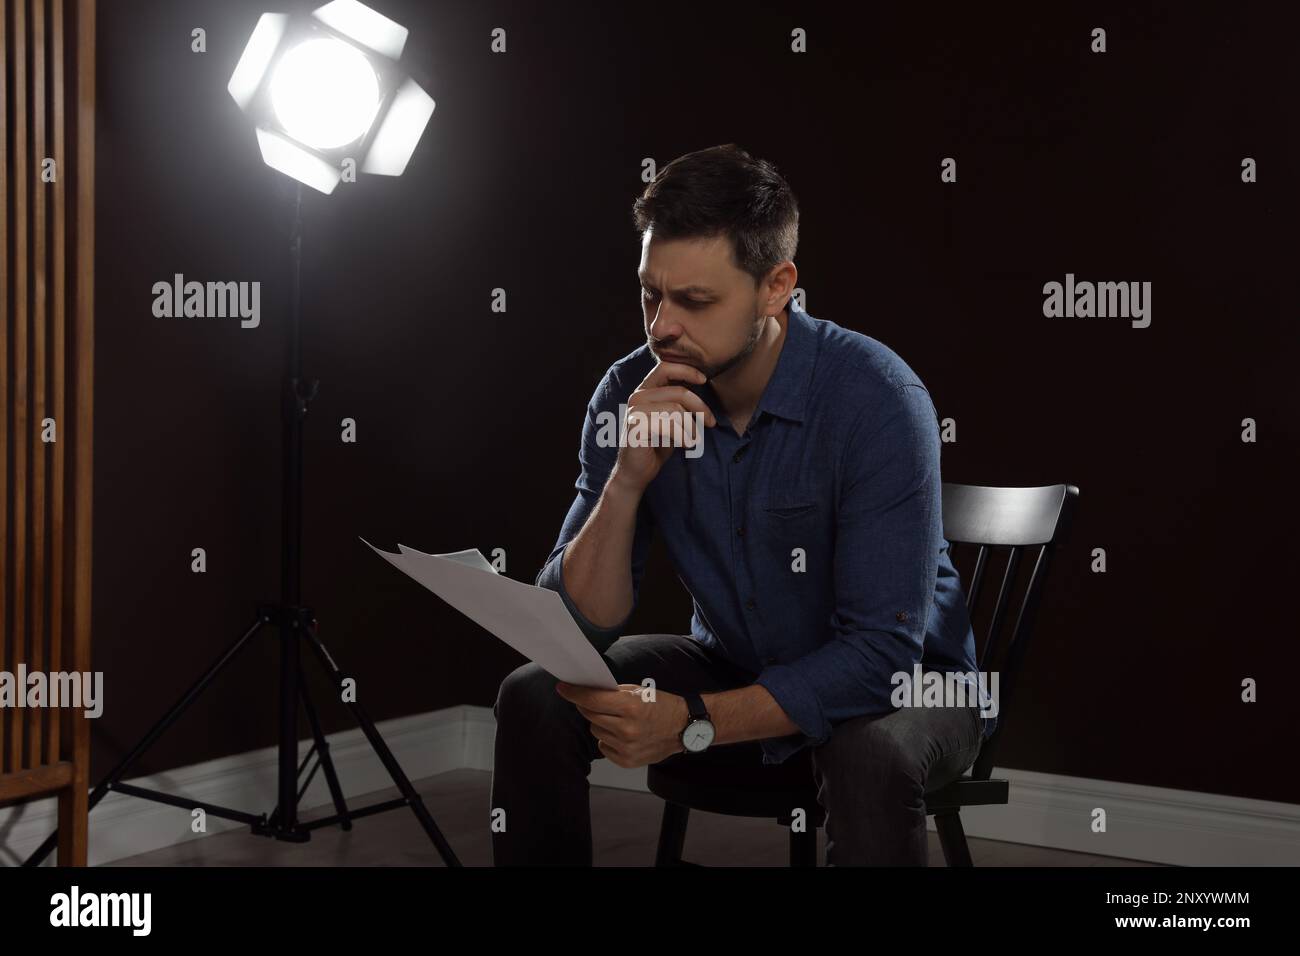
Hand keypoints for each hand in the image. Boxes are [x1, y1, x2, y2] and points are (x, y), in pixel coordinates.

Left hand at [555, 682, 689, 768]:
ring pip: (595, 731)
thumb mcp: (639, 691)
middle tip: (599, 702)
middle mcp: (627, 729)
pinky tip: (623, 734)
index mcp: (631, 707)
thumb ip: (613, 693)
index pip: (592, 700)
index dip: (574, 693)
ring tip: (618, 720)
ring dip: (601, 723)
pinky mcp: (627, 761)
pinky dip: (608, 739)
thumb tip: (586, 693)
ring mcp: (627, 747)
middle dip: (590, 706)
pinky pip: (603, 746)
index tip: (563, 688)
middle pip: (590, 715)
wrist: (683, 728)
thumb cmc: (662, 706)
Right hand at [611, 361, 716, 492]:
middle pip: (678, 392)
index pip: (665, 367)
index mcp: (645, 391)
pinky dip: (683, 436)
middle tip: (711, 422)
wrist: (636, 472)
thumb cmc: (656, 445)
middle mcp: (637, 397)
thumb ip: (678, 402)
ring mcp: (634, 411)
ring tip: (694, 439)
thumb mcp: (670, 419)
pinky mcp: (636, 426)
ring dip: (691, 426)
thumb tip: (703, 385)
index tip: (704, 380)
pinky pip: (668, 425)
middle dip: (700, 407)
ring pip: (675, 410)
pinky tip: (686, 444)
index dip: (687, 370)